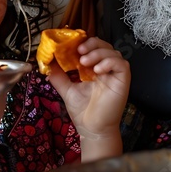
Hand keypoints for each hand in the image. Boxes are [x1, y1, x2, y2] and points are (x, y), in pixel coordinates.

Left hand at [46, 37, 129, 159]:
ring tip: (85, 62)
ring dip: (98, 52)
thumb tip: (47, 63)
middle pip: (103, 46)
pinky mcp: (123, 81)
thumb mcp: (67, 89)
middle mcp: (106, 69)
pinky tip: (97, 70)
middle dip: (91, 44)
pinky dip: (109, 62)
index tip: (70, 43)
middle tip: (79, 50)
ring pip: (113, 52)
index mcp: (93, 68)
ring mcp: (115, 74)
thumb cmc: (83, 111)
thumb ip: (58, 76)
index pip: (91, 47)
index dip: (82, 42)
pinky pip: (121, 64)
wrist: (92, 129)